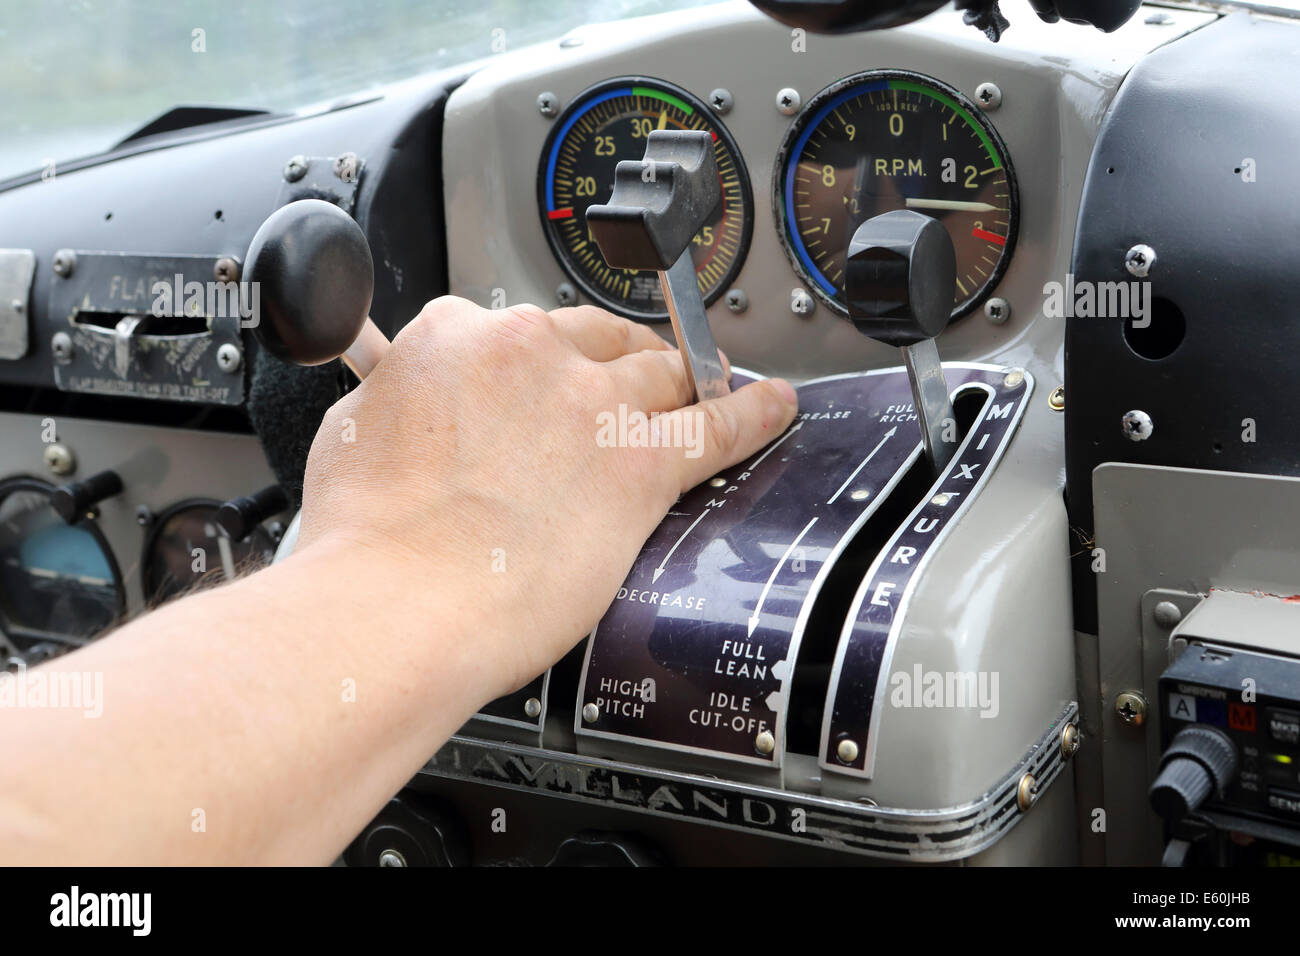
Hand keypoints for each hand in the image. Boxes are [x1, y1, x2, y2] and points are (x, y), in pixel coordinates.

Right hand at [297, 297, 797, 697]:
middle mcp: (531, 353)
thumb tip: (414, 398)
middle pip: (598, 339)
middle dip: (613, 362)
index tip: (542, 384)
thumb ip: (404, 399)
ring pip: (660, 371)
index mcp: (458, 338)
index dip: (538, 363)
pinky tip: (772, 408)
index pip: (517, 330)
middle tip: (620, 391)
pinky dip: (753, 413)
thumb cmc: (368, 537)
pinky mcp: (642, 461)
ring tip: (700, 386)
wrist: (399, 601)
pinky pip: (718, 423)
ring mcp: (593, 404)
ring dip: (680, 379)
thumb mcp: (354, 435)